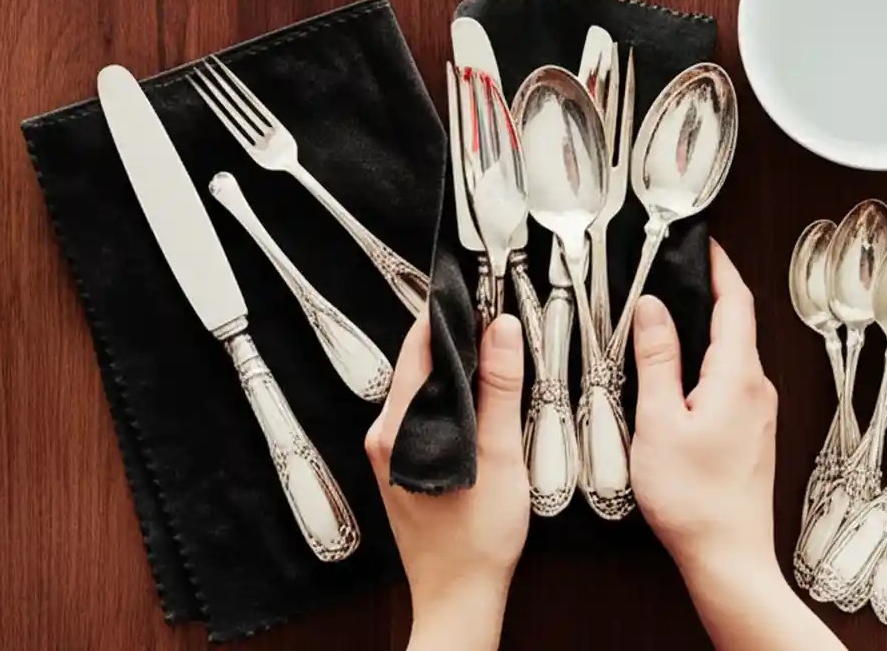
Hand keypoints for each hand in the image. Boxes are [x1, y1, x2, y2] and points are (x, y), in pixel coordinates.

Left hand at [365, 315, 528, 650]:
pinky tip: (478, 398)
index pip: (418, 346)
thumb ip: (498, 388)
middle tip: (494, 314)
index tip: (475, 288)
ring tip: (493, 350)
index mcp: (400, 426)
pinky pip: (423, 413)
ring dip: (454, 367)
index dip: (447, 312)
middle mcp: (385, 434)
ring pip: (421, 389)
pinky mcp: (401, 464)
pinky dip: (449, 396)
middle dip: (455, 336)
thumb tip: (501, 329)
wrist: (458, 597)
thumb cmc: (476, 540)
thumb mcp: (498, 455)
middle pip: (417, 364)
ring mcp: (390, 451)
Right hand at [630, 239, 777, 572]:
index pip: (736, 302)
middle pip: (737, 325)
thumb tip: (654, 308)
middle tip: (674, 273)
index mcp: (738, 376)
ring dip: (706, 332)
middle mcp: (758, 389)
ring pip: (732, 356)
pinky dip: (707, 365)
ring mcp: (759, 413)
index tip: (702, 243)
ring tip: (668, 319)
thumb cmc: (693, 498)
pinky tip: (679, 376)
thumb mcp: (659, 421)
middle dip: (708, 294)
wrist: (728, 558)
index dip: (719, 267)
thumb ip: (657, 360)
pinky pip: (731, 383)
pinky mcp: (752, 434)